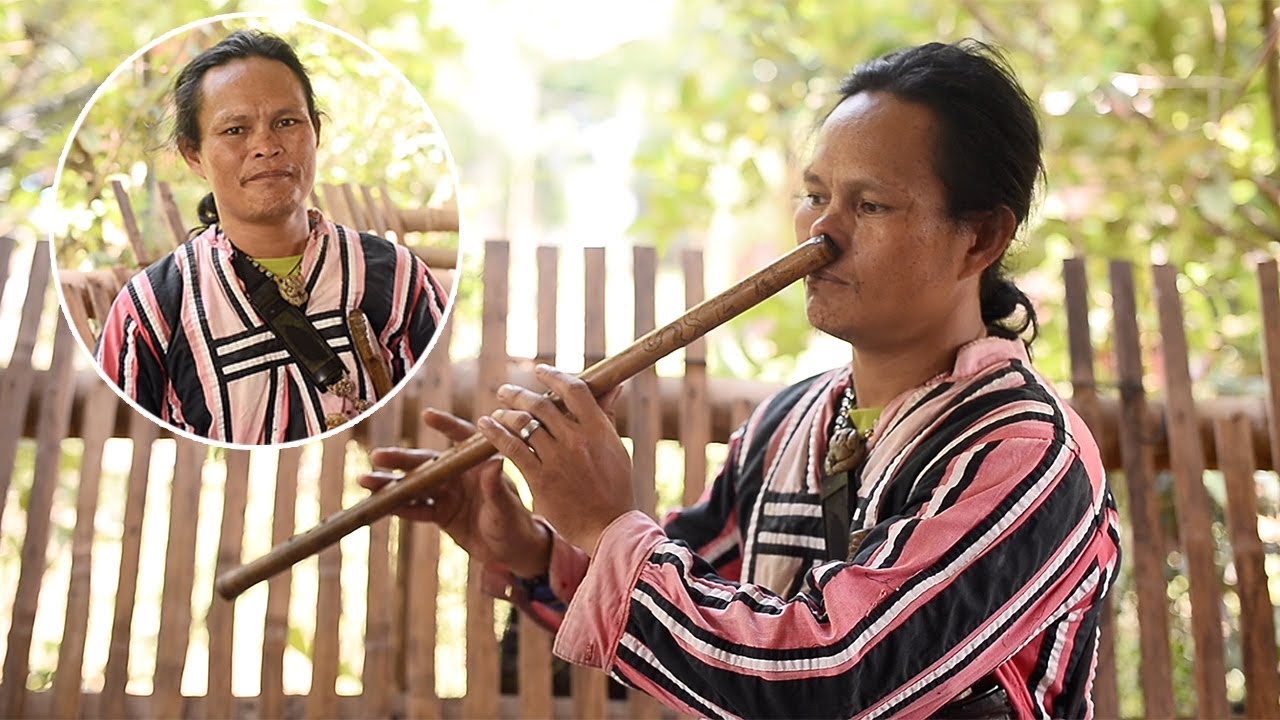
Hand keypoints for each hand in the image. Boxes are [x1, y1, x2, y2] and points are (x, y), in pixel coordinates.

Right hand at [358, 408, 550, 576]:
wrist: (513, 552)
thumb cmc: (516, 525)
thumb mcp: (505, 508)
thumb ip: (496, 488)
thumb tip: (495, 462)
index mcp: (478, 465)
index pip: (462, 439)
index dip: (446, 425)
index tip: (428, 415)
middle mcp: (460, 475)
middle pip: (428, 462)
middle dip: (402, 460)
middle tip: (378, 455)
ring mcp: (449, 494)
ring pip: (416, 485)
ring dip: (392, 484)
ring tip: (365, 480)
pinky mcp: (441, 513)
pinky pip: (417, 508)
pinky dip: (399, 507)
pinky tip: (380, 504)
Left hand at [477, 364, 634, 553]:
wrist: (608, 528)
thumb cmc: (615, 488)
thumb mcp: (616, 448)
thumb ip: (607, 416)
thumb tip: (612, 386)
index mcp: (598, 428)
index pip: (574, 390)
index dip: (554, 376)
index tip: (540, 371)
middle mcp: (577, 439)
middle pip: (542, 404)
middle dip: (519, 394)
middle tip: (505, 392)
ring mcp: (557, 458)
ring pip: (524, 423)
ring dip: (506, 413)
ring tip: (497, 413)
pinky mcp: (540, 478)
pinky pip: (512, 448)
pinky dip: (496, 433)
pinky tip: (485, 426)